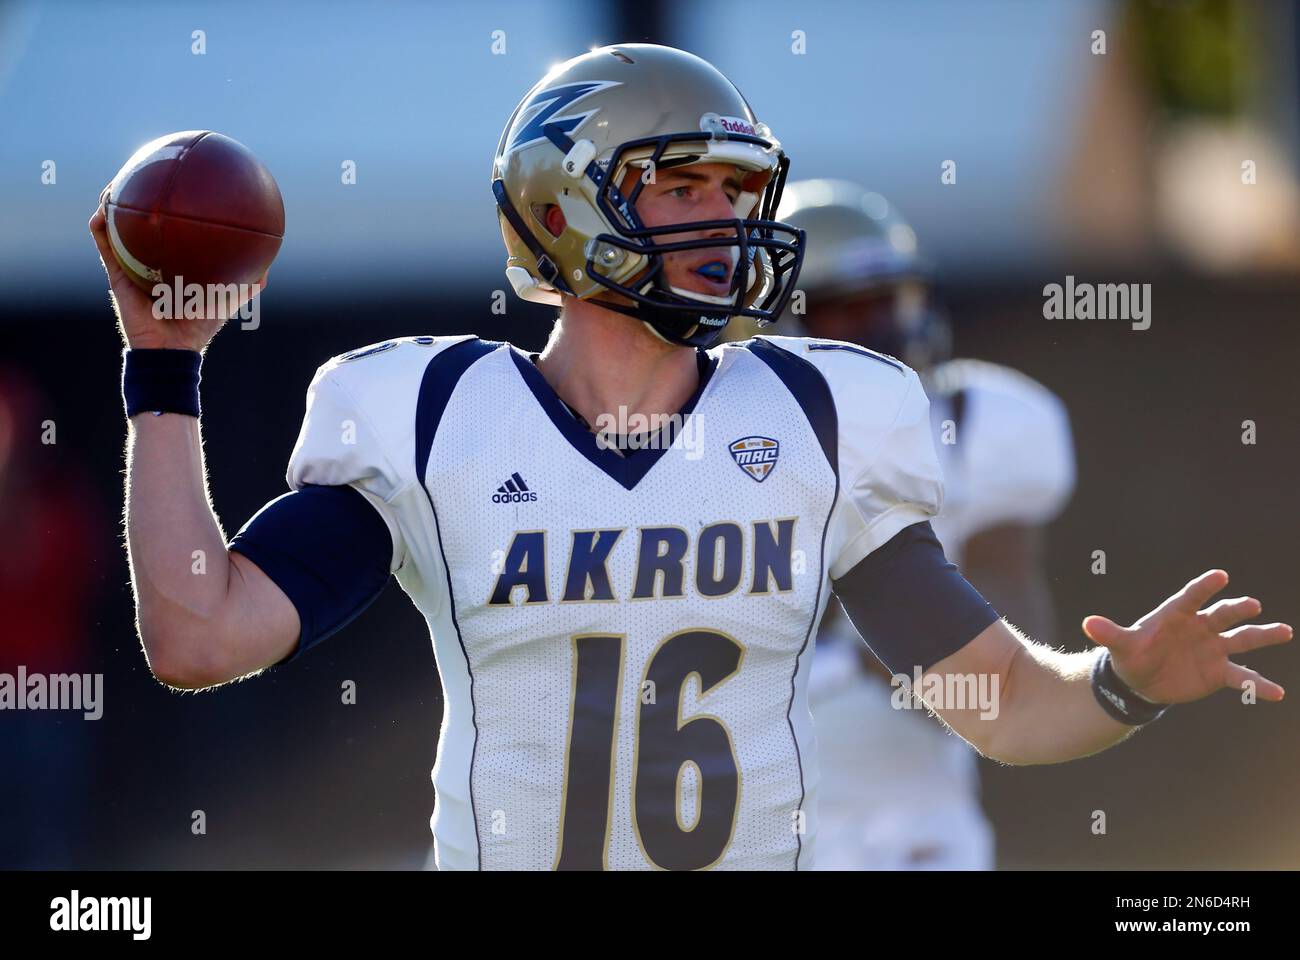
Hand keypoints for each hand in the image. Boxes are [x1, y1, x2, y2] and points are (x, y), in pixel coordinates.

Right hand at [88, 185, 266, 351]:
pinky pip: (104, 247)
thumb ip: (247, 282)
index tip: (176, 187)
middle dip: (139, 202)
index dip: (170, 212)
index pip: (171, 233)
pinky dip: (99, 229)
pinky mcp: (116, 277)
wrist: (172, 349)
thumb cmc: (200, 325)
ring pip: (116, 230)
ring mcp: (131, 267)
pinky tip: (100, 213)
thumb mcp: (228, 299)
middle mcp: (151, 261)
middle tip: (142, 177)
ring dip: (112, 207)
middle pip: (142, 226)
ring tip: (113, 188)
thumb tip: (269, 264)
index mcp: (174, 264)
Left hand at [1083, 570, 1291, 704]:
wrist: (1142, 681)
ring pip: (1243, 638)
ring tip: (1284, 631)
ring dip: (1263, 635)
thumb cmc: (1133, 654)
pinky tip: (1277, 693)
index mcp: (1176, 614)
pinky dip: (1259, 685)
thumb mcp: (1120, 645)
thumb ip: (1109, 633)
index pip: (1192, 596)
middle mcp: (1200, 627)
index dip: (1205, 586)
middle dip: (1236, 609)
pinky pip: (1243, 677)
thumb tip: (1088, 623)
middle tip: (1251, 604)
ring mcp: (1213, 648)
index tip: (1220, 576)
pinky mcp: (1219, 672)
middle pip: (1222, 614)